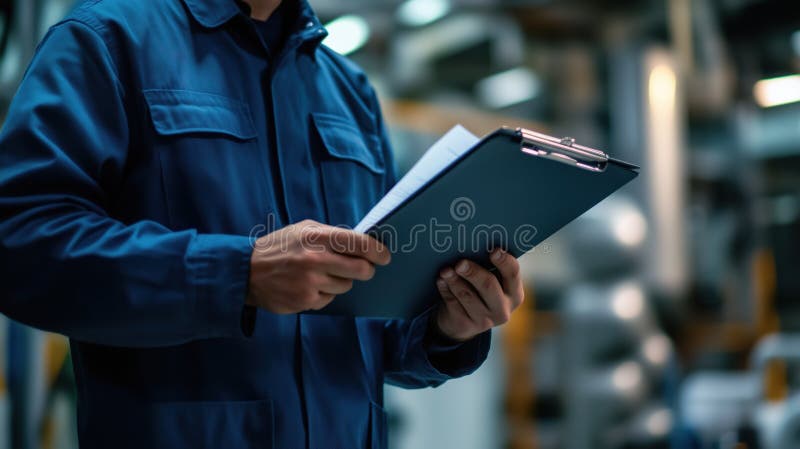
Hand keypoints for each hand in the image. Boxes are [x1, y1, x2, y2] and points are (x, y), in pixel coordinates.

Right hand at [247, 219, 390, 313]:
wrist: (246, 271)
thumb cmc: (279, 247)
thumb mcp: (303, 229)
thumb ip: (332, 234)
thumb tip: (362, 243)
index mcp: (317, 236)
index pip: (360, 244)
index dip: (378, 251)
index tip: (385, 256)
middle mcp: (316, 259)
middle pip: (361, 270)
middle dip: (366, 270)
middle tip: (363, 269)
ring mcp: (311, 282)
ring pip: (346, 286)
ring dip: (340, 281)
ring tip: (322, 274)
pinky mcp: (305, 301)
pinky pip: (330, 299)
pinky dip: (324, 293)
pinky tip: (309, 286)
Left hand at [435, 248, 523, 341]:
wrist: (462, 322)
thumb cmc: (478, 291)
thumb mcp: (489, 282)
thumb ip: (488, 267)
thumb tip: (472, 244)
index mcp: (514, 293)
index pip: (513, 274)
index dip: (504, 261)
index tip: (493, 250)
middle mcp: (503, 309)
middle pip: (488, 286)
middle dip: (473, 272)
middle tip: (460, 263)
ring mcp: (484, 320)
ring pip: (467, 295)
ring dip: (454, 280)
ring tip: (446, 271)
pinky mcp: (465, 325)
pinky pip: (453, 303)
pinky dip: (445, 289)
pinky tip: (441, 281)